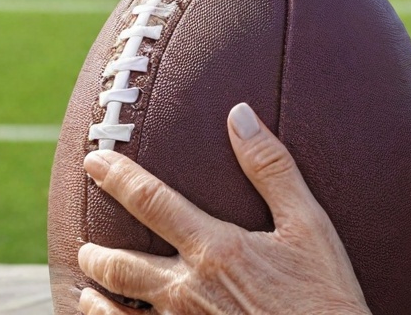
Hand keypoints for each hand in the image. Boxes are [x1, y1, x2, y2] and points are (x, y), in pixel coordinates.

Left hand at [75, 102, 368, 314]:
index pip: (152, 202)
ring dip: (97, 293)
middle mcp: (188, 290)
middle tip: (85, 243)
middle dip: (97, 252)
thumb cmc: (324, 295)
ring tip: (89, 283)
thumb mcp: (309, 226)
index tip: (94, 161)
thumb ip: (272, 169)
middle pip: (121, 265)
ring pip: (118, 310)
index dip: (119, 177)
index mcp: (217, 249)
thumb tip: (239, 115)